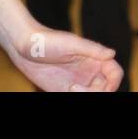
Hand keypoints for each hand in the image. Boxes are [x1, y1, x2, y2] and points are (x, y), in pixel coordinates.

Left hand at [8, 26, 123, 91]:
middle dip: (95, 93)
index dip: (114, 83)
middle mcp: (88, 71)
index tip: (103, 89)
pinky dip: (76, 98)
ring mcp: (76, 82)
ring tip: (68, 90)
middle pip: (105, 88)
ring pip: (91, 95)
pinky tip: (63, 92)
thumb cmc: (47, 40)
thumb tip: (112, 53)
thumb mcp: (71, 44)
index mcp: (94, 59)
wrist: (23, 46)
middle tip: (73, 89)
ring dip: (85, 96)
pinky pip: (76, 98)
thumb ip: (93, 49)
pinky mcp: (62, 90)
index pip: (115, 74)